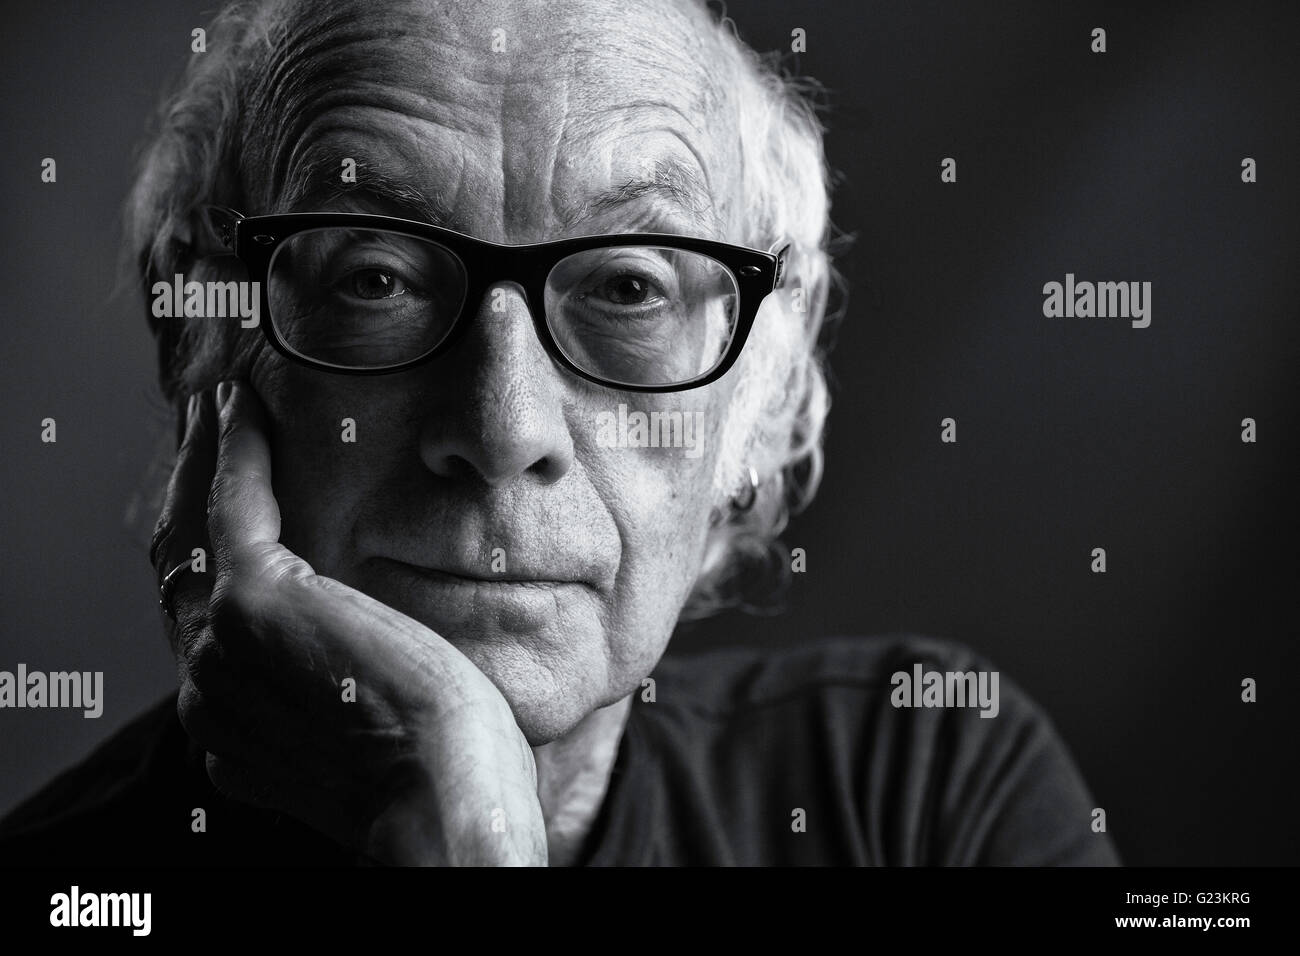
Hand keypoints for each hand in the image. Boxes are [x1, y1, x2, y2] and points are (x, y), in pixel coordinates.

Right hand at [151, 381, 546, 864]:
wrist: (446, 802)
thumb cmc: (440, 776)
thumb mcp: (381, 731)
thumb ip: (345, 693)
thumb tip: (372, 667)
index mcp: (237, 722)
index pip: (224, 621)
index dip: (229, 556)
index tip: (244, 501)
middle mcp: (211, 688)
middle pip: (205, 572)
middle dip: (208, 500)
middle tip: (218, 430)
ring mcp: (226, 647)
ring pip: (212, 531)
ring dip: (217, 461)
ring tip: (226, 409)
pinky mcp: (256, 605)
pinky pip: (236, 504)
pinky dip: (237, 450)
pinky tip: (243, 405)